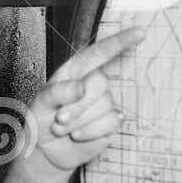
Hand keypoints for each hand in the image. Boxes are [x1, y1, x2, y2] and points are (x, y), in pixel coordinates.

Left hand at [23, 26, 144, 174]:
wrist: (45, 150)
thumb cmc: (41, 120)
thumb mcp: (41, 102)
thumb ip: (58, 91)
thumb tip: (82, 88)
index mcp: (76, 71)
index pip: (100, 52)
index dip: (120, 41)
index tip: (140, 32)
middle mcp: (92, 85)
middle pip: (99, 83)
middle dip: (78, 105)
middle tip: (59, 118)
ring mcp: (104, 104)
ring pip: (105, 106)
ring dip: (79, 121)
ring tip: (63, 128)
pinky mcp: (110, 123)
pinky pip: (111, 123)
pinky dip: (90, 132)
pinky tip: (78, 135)